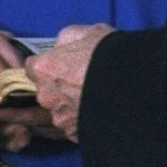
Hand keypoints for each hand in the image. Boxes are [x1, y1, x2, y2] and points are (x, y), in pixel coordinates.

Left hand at [24, 23, 114, 140]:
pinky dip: (82, 120)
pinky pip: (74, 127)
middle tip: (81, 80)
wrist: (134, 82)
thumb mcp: (84, 32)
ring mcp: (60, 118)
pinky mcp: (76, 133)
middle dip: (58, 87)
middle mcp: (46, 96)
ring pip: (60, 111)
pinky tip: (98, 109)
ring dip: (71, 105)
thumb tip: (59, 46)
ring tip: (93, 96)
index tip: (59, 65)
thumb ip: (64, 40)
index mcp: (43, 69)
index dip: (47, 65)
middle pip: (45, 91)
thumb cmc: (108, 53)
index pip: (32, 67)